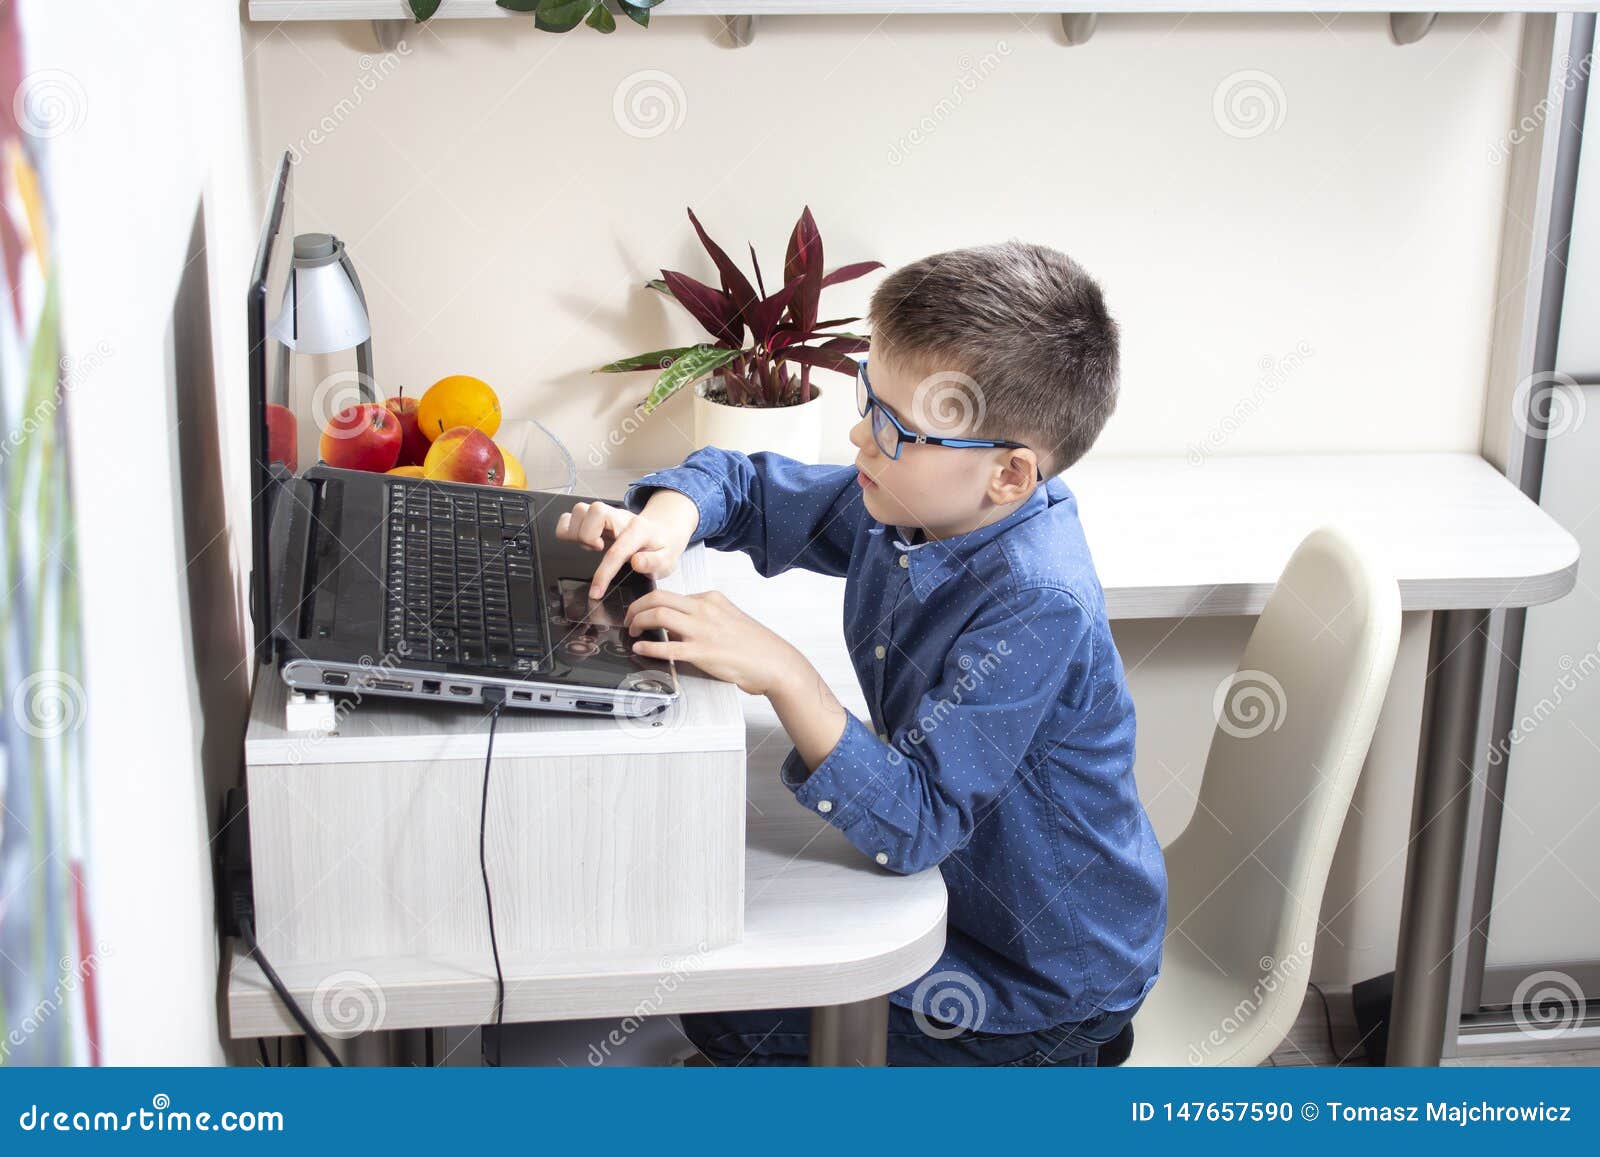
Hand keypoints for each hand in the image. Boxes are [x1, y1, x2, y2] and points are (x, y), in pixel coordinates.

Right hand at [554, 498, 691, 598]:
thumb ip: (653, 562)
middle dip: (589, 536)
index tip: (596, 592)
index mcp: (639, 529)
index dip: (604, 573)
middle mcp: (621, 517)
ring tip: (593, 545)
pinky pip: (571, 514)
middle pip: (595, 511)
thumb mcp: (667, 561)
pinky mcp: (595, 518)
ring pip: (580, 510)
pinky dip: (569, 528)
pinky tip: (581, 540)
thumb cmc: (662, 548)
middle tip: (599, 549)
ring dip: (578, 531)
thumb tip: (637, 562)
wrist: (662, 532)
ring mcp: (607, 515)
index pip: (617, 550)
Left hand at [623, 589, 804, 696]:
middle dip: (636, 607)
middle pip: (658, 598)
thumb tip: (682, 622)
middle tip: (629, 619)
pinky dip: (648, 647)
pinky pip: (667, 647)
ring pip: (658, 615)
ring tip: (633, 632)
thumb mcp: (730, 617)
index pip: (672, 595)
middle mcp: (704, 609)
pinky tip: (640, 649)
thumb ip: (706, 615)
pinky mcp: (702, 652)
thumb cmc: (754, 644)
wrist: (774, 662)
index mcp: (711, 599)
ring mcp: (702, 630)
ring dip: (638, 622)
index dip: (650, 603)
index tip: (642, 612)